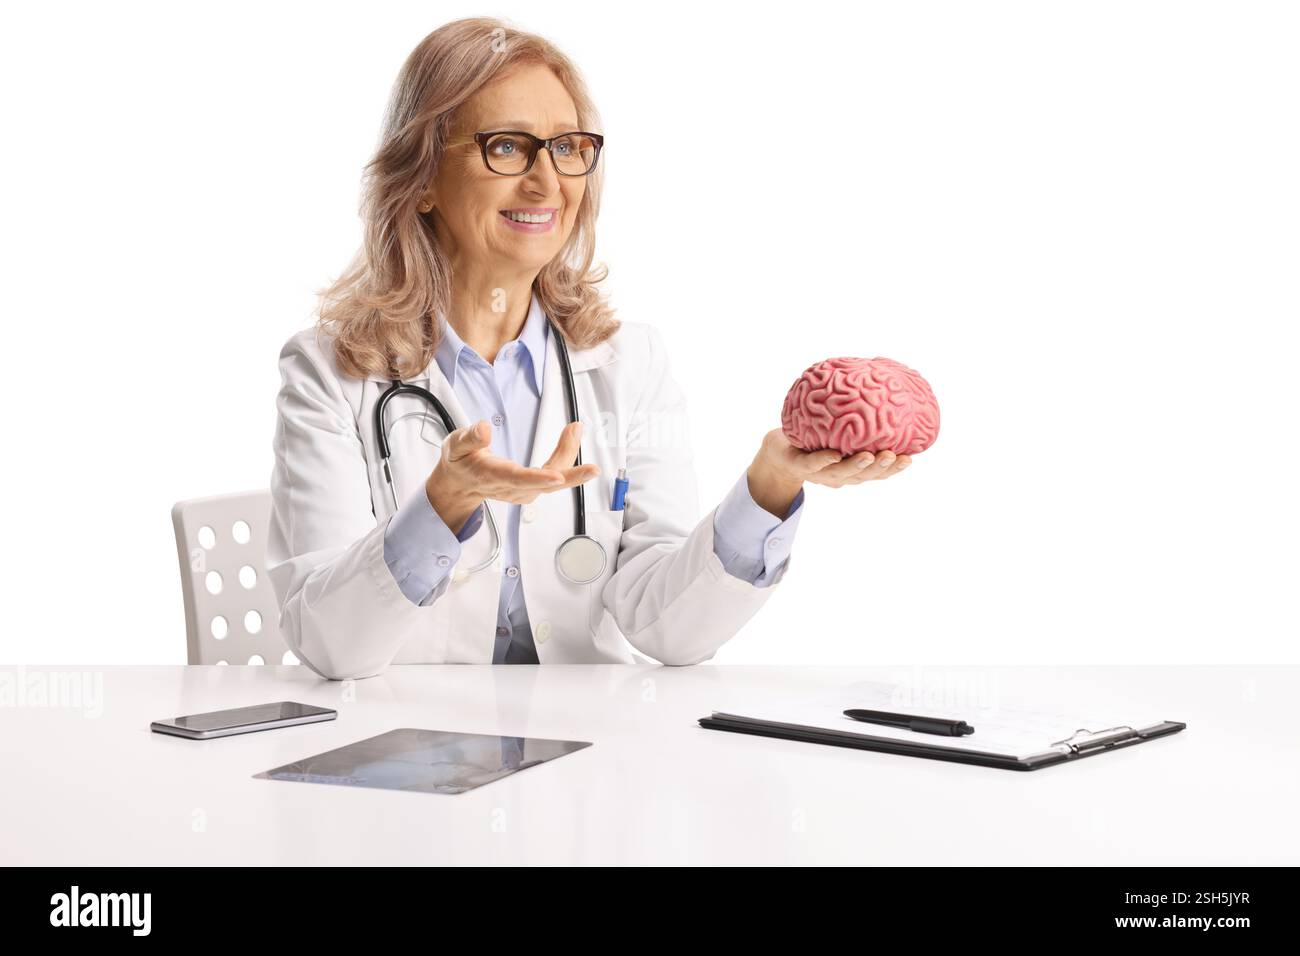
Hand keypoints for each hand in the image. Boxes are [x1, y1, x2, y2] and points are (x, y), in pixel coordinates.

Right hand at [425, 420, 598, 534]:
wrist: (459, 484)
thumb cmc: (459, 464)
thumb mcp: (455, 446)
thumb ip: (469, 438)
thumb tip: (483, 428)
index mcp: (492, 477)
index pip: (518, 479)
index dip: (538, 479)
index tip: (557, 476)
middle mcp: (511, 488)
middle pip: (545, 485)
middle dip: (571, 474)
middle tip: (593, 467)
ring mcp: (523, 491)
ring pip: (553, 480)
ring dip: (569, 457)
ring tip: (576, 430)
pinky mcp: (531, 489)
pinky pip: (554, 476)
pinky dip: (566, 458)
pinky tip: (571, 438)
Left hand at [746, 428, 912, 516]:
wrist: (777, 451)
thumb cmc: (814, 440)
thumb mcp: (838, 432)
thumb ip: (858, 420)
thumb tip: (882, 389)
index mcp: (851, 469)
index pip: (877, 472)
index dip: (894, 468)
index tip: (910, 458)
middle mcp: (838, 474)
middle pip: (863, 475)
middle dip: (881, 468)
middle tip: (895, 456)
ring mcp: (818, 472)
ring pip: (841, 473)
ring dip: (857, 466)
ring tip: (870, 456)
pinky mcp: (799, 465)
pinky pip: (812, 463)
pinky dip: (823, 460)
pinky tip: (833, 454)